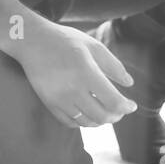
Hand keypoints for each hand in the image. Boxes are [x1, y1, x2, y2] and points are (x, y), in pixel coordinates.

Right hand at [18, 17, 138, 128]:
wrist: (32, 41)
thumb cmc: (66, 41)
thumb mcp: (93, 46)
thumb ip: (113, 66)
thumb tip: (130, 83)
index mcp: (86, 73)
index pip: (112, 101)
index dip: (125, 107)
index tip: (132, 106)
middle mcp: (72, 89)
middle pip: (101, 116)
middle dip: (115, 116)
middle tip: (120, 111)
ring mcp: (59, 99)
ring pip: (86, 122)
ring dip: (100, 121)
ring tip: (107, 112)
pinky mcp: (49, 103)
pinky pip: (70, 122)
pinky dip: (83, 122)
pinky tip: (89, 113)